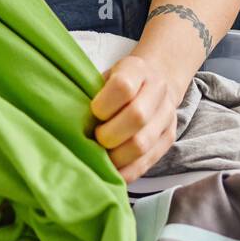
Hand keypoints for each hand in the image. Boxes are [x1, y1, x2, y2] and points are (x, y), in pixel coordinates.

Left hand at [89, 52, 177, 183]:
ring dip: (116, 157)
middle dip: (109, 135)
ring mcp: (167, 115)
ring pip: (142, 144)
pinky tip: (111, 171)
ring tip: (100, 158)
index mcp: (137, 69)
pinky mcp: (169, 138)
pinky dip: (126, 171)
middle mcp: (158, 90)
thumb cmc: (117, 82)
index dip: (104, 105)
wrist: (154, 81)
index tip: (93, 113)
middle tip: (94, 139)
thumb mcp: (104, 78)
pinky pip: (147, 162)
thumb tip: (71, 125)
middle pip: (136, 117)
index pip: (123, 87)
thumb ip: (92, 95)